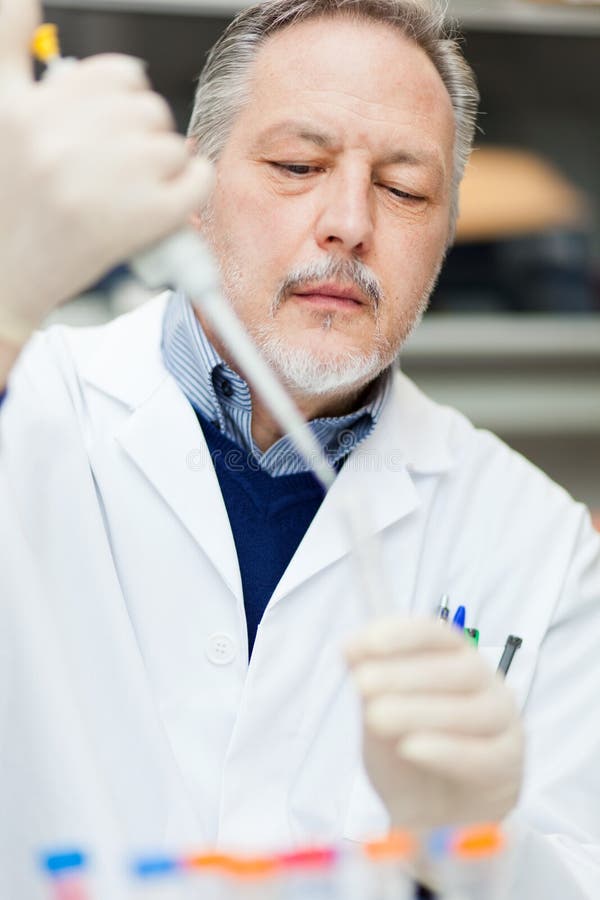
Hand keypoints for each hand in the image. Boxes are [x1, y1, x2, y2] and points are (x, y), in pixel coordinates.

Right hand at [0, 0, 212, 342]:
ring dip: (162, 166)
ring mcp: (108, 181)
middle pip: (149, 109)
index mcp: (35, 108)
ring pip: (171, 144)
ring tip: (133, 191)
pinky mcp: (142, 219)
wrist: (8, 279)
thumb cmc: (8, 203)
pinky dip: (192, 187)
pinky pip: (196, 180)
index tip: (115, 127)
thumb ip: (8, 47)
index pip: (118, 75)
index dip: (125, 101)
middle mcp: (68, 139)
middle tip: (123, 167)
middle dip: (143, 135)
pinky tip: (169, 201)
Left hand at [345, 617, 523, 829]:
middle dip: (405, 674)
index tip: (364, 644)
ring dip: (420, 710)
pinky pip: (485, 756)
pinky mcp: (509, 764)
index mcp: (453, 657)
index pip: (435, 633)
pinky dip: (446, 750)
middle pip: (457, 668)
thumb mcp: (377, 712)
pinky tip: (411, 747)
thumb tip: (350, 647)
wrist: (427, 815)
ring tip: (377, 717)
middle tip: (361, 684)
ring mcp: (503, 722)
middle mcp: (484, 683)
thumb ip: (368, 680)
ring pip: (473, 710)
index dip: (401, 635)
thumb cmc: (406, 752)